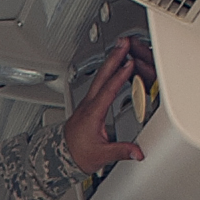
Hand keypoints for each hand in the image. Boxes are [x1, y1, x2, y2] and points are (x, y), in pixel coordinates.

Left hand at [64, 35, 154, 172]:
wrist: (62, 156)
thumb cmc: (78, 154)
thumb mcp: (101, 155)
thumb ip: (121, 151)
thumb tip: (137, 152)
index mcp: (92, 114)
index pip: (108, 91)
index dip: (119, 77)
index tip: (129, 64)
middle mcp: (89, 105)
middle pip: (102, 76)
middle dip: (113, 58)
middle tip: (124, 43)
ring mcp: (88, 102)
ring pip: (100, 77)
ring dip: (111, 61)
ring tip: (122, 48)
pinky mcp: (89, 104)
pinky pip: (100, 83)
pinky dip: (109, 71)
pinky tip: (116, 66)